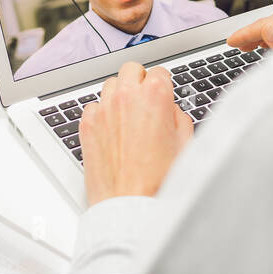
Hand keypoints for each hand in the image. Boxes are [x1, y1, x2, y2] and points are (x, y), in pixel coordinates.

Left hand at [79, 62, 193, 204]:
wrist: (130, 204)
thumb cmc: (158, 180)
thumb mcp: (185, 142)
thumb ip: (179, 116)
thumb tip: (171, 109)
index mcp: (155, 95)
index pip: (159, 71)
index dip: (164, 84)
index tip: (163, 93)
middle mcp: (127, 96)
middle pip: (131, 69)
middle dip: (140, 80)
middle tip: (145, 98)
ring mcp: (104, 109)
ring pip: (110, 84)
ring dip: (120, 93)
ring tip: (128, 115)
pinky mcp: (87, 125)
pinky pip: (93, 105)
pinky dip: (102, 112)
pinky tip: (112, 129)